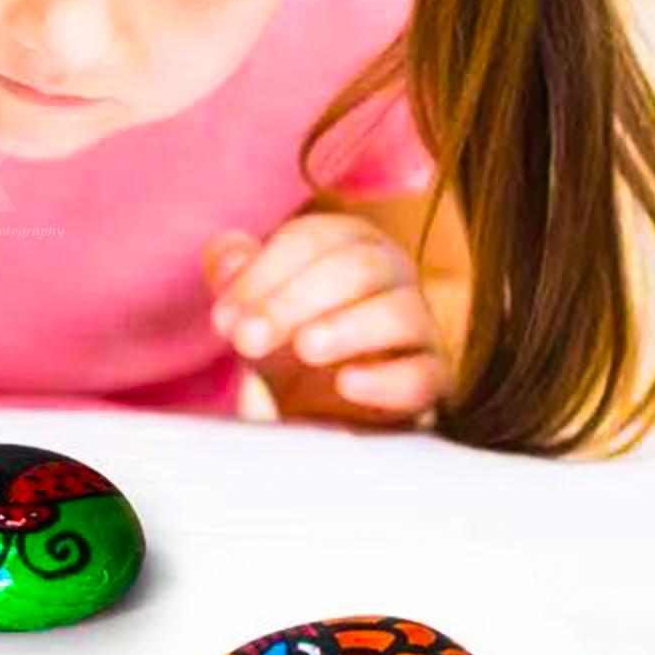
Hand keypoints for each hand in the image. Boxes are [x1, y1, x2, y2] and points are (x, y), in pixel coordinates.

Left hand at [202, 215, 451, 427]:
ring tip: (304, 348)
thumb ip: (233, 273)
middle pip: (356, 267)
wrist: (319, 416)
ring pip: (397, 313)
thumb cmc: (288, 345)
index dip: (262, 274)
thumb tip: (229, 256)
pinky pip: (423, 375)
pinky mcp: (431, 381)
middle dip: (292, 301)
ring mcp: (419, 327)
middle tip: (248, 338)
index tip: (224, 318)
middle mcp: (393, 275)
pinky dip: (385, 380)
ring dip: (345, 328)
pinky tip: (347, 385)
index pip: (311, 239)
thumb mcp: (253, 308)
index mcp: (349, 242)